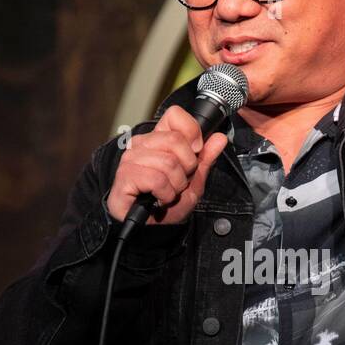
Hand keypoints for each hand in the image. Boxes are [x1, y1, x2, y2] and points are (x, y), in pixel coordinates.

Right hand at [107, 104, 227, 224]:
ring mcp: (130, 159)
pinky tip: (159, 199)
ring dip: (176, 184)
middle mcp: (141, 144)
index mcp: (158, 139)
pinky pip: (157, 179)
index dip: (192, 133)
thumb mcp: (193, 181)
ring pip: (168, 162)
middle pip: (175, 140)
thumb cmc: (167, 202)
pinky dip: (165, 194)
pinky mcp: (124, 177)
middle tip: (179, 181)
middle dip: (187, 167)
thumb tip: (219, 138)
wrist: (151, 229)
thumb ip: (205, 159)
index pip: (175, 115)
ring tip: (168, 192)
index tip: (195, 154)